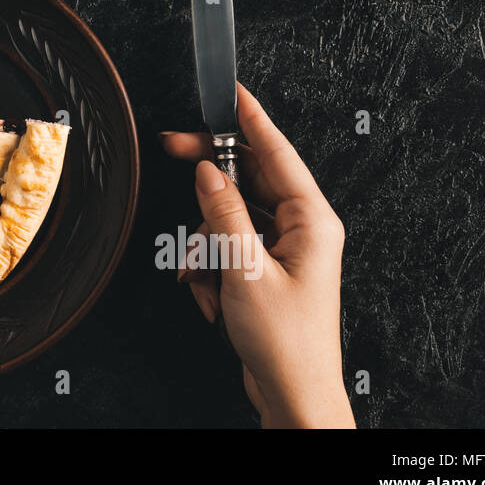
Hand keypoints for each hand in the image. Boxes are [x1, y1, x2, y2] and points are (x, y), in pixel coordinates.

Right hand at [161, 84, 354, 428]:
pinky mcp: (267, 269)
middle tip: (173, 147)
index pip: (278, 151)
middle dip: (209, 183)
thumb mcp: (245, 270)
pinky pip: (227, 245)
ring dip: (205, 244)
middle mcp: (302, 228)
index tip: (231, 90)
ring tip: (204, 278)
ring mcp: (284, 249)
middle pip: (248, 177)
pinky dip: (209, 266)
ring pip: (229, 215)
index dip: (251, 117)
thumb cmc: (286, 342)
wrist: (294, 393)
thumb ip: (224, 213)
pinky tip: (210, 294)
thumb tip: (208, 171)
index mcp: (311, 220)